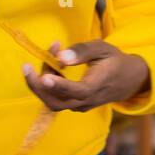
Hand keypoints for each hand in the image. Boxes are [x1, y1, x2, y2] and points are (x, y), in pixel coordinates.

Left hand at [22, 39, 150, 113]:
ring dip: (41, 81)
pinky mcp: (74, 105)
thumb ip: (83, 51)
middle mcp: (87, 101)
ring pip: (53, 101)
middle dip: (37, 85)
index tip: (44, 77)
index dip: (60, 85)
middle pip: (57, 102)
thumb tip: (61, 56)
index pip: (78, 91)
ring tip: (48, 56)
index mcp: (97, 86)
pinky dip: (48, 84)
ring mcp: (79, 105)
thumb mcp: (102, 48)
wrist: (128, 80)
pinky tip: (53, 65)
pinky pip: (55, 98)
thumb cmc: (114, 60)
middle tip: (27, 66)